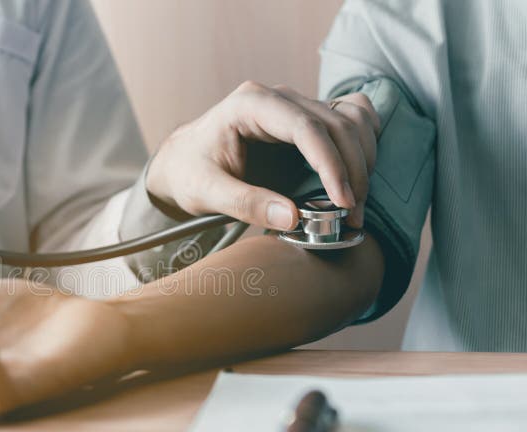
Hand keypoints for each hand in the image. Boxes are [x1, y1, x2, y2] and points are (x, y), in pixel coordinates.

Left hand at [146, 82, 379, 228]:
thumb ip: (246, 204)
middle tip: (354, 214)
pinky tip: (357, 175)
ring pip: (350, 119)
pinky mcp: (307, 119)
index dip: (331, 163)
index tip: (343, 200)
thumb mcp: (206, 193)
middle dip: (352, 170)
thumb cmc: (189, 173)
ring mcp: (296, 105)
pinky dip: (363, 143)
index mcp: (250, 105)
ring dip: (362, 159)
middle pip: (335, 123)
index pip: (305, 127)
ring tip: (356, 203)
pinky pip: (350, 118)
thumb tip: (293, 218)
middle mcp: (278, 98)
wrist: (182, 162)